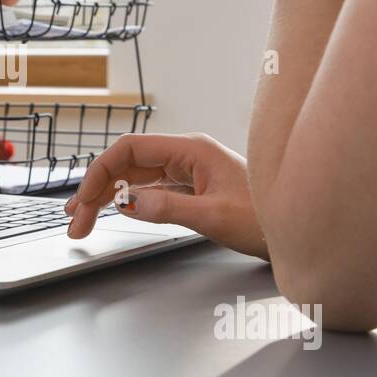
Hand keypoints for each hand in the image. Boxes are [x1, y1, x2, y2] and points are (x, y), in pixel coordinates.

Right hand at [64, 133, 267, 259]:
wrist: (300, 227)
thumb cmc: (269, 218)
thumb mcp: (215, 217)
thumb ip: (168, 208)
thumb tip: (127, 202)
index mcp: (191, 149)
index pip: (130, 150)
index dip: (99, 173)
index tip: (84, 201)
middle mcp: (187, 154)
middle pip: (127, 164)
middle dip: (96, 190)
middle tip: (77, 221)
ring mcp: (189, 171)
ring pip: (136, 177)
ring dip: (107, 196)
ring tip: (83, 218)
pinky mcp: (193, 188)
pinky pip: (150, 189)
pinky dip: (128, 201)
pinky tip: (115, 211)